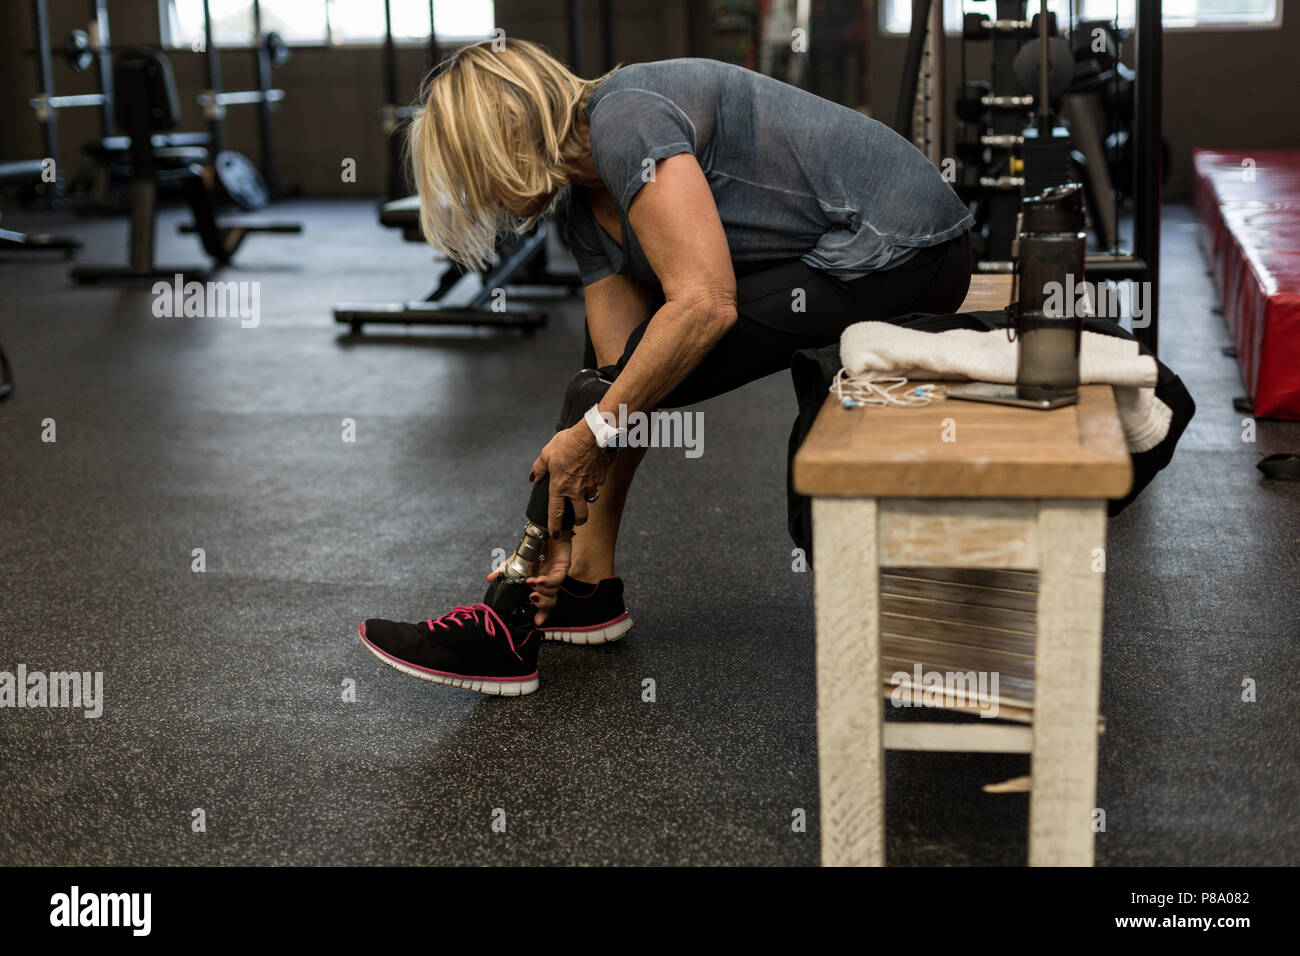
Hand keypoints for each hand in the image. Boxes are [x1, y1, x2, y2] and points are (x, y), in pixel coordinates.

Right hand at [486, 535, 570, 625]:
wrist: (545, 531)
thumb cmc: (534, 547)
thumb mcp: (516, 560)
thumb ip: (504, 571)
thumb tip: (489, 578)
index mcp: (537, 586)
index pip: (540, 605)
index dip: (540, 614)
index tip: (536, 623)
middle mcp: (547, 585)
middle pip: (549, 603)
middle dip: (541, 606)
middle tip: (531, 599)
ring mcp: (555, 577)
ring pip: (552, 592)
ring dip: (541, 590)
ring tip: (530, 582)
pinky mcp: (562, 568)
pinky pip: (556, 580)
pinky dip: (547, 582)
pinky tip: (538, 580)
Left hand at [530, 422, 610, 536]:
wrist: (592, 435)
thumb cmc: (569, 442)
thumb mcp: (547, 453)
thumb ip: (539, 468)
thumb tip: (534, 477)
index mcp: (560, 487)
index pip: (556, 513)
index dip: (554, 526)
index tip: (554, 534)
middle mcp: (576, 490)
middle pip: (581, 516)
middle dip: (579, 521)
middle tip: (577, 520)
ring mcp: (591, 485)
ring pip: (590, 499)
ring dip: (587, 498)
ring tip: (583, 489)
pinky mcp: (601, 478)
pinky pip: (598, 484)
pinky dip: (594, 481)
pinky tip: (591, 470)